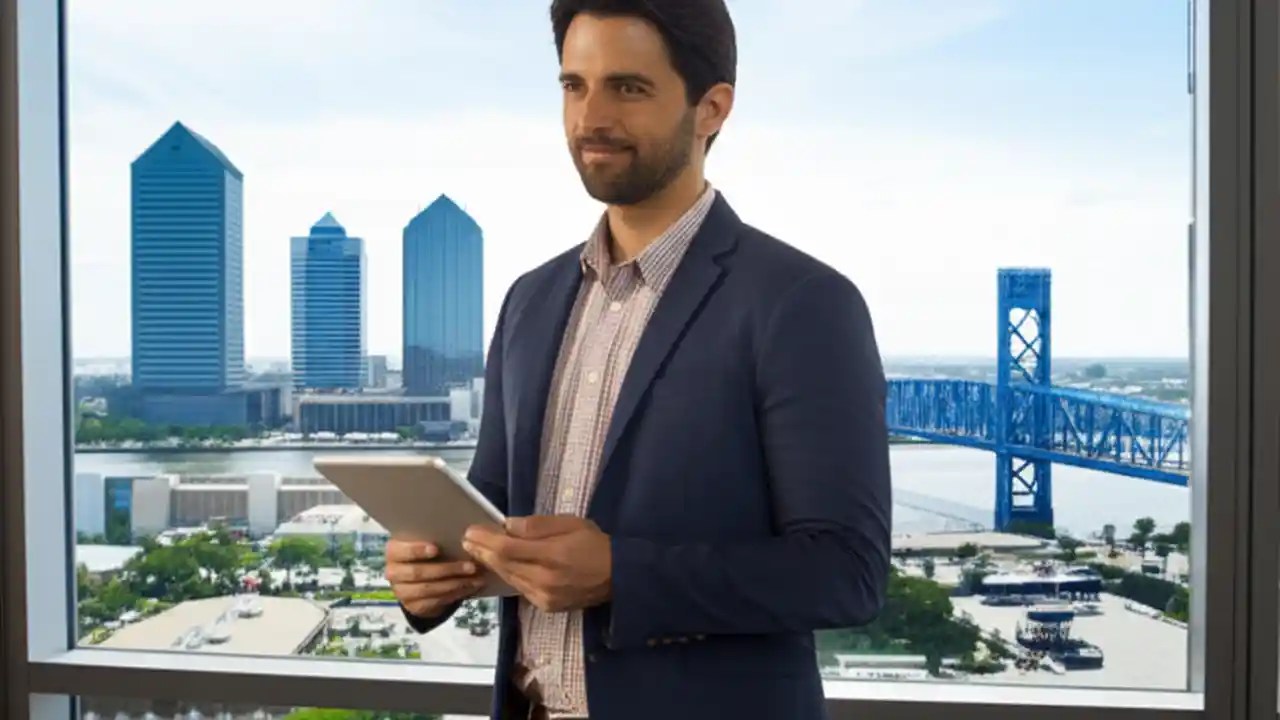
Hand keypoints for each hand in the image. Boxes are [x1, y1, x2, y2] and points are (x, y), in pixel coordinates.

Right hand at [384, 539, 484, 620]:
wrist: (418, 579)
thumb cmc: (425, 553)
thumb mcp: (426, 542)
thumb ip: (436, 537)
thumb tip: (464, 533)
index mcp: (393, 551)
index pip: (400, 551)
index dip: (416, 550)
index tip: (436, 549)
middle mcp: (393, 572)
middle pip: (418, 572)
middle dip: (447, 570)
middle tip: (470, 566)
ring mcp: (401, 592)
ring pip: (429, 589)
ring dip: (455, 584)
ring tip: (475, 578)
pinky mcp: (414, 606)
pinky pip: (436, 601)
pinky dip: (456, 594)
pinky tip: (470, 588)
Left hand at [462, 516, 611, 612]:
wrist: (619, 576)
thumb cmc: (595, 544)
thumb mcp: (570, 523)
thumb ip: (538, 525)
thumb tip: (508, 525)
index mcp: (552, 556)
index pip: (508, 548)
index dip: (486, 540)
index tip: (471, 530)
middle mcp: (545, 579)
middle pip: (504, 565)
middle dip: (483, 551)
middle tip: (467, 539)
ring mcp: (544, 596)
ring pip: (509, 578)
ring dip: (491, 564)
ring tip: (477, 551)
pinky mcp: (546, 606)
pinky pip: (520, 588)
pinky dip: (508, 575)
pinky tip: (500, 565)